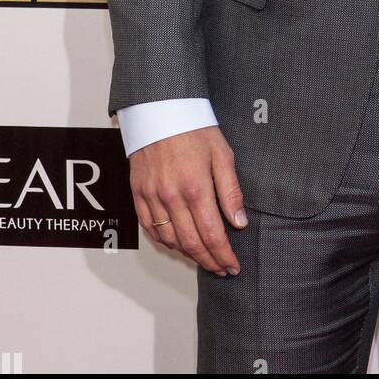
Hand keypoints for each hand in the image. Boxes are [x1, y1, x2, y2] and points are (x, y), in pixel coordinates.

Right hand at [129, 126, 247, 275]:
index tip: (233, 266)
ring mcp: (152, 197)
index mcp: (196, 188)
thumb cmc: (194, 129)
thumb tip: (239, 222)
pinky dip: (164, 242)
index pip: (213, 235)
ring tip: (204, 260)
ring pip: (170, 240)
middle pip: (191, 243)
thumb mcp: (222, 154)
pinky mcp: (138, 193)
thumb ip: (231, 191)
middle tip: (222, 269)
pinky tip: (177, 245)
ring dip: (188, 255)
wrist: (160, 109)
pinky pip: (149, 228)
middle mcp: (172, 197)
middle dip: (209, 261)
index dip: (224, 256)